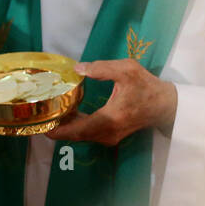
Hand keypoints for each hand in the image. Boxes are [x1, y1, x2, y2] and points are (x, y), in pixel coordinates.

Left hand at [45, 58, 177, 145]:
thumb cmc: (147, 87)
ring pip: (80, 136)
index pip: (76, 131)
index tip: (39, 125)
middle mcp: (107, 133)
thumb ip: (101, 68)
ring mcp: (109, 137)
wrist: (165, 105)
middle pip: (74, 136)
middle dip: (56, 127)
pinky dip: (75, 126)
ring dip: (65, 126)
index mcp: (109, 119)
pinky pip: (87, 134)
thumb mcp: (127, 70)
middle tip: (39, 113)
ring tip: (50, 111)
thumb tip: (77, 68)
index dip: (56, 130)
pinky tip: (68, 113)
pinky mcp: (111, 136)